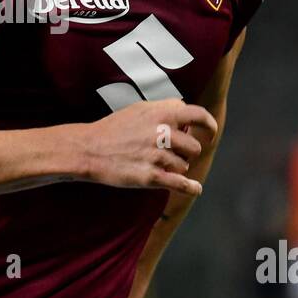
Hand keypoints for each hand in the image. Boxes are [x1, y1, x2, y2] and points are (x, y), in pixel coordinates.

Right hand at [81, 98, 216, 195]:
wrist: (88, 149)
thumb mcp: (139, 109)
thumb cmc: (113, 129)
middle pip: (194, 146)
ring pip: (184, 166)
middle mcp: (161, 132)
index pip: (197, 116)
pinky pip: (179, 183)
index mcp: (161, 113)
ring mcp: (156, 155)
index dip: (208, 125)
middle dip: (187, 153)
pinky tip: (195, 189)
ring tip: (158, 165)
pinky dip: (190, 188)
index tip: (209, 133)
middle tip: (173, 154)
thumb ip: (165, 108)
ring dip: (176, 168)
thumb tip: (185, 111)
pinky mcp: (149, 176)